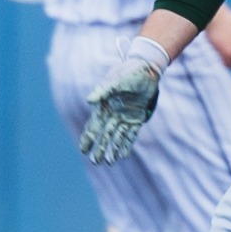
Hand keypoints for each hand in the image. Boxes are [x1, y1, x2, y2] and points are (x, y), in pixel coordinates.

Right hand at [79, 40, 165, 163]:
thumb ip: (103, 91)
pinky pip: (131, 135)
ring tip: (109, 162)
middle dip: (99, 148)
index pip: (94, 125)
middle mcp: (113, 114)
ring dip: (112, 149)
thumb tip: (89, 101)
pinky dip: (127, 145)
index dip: (88, 138)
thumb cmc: (129, 72)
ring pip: (117, 137)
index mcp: (104, 106)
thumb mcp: (116, 81)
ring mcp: (125, 117)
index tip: (83, 150)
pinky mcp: (137, 118)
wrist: (147, 69)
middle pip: (104, 135)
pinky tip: (123, 156)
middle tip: (95, 162)